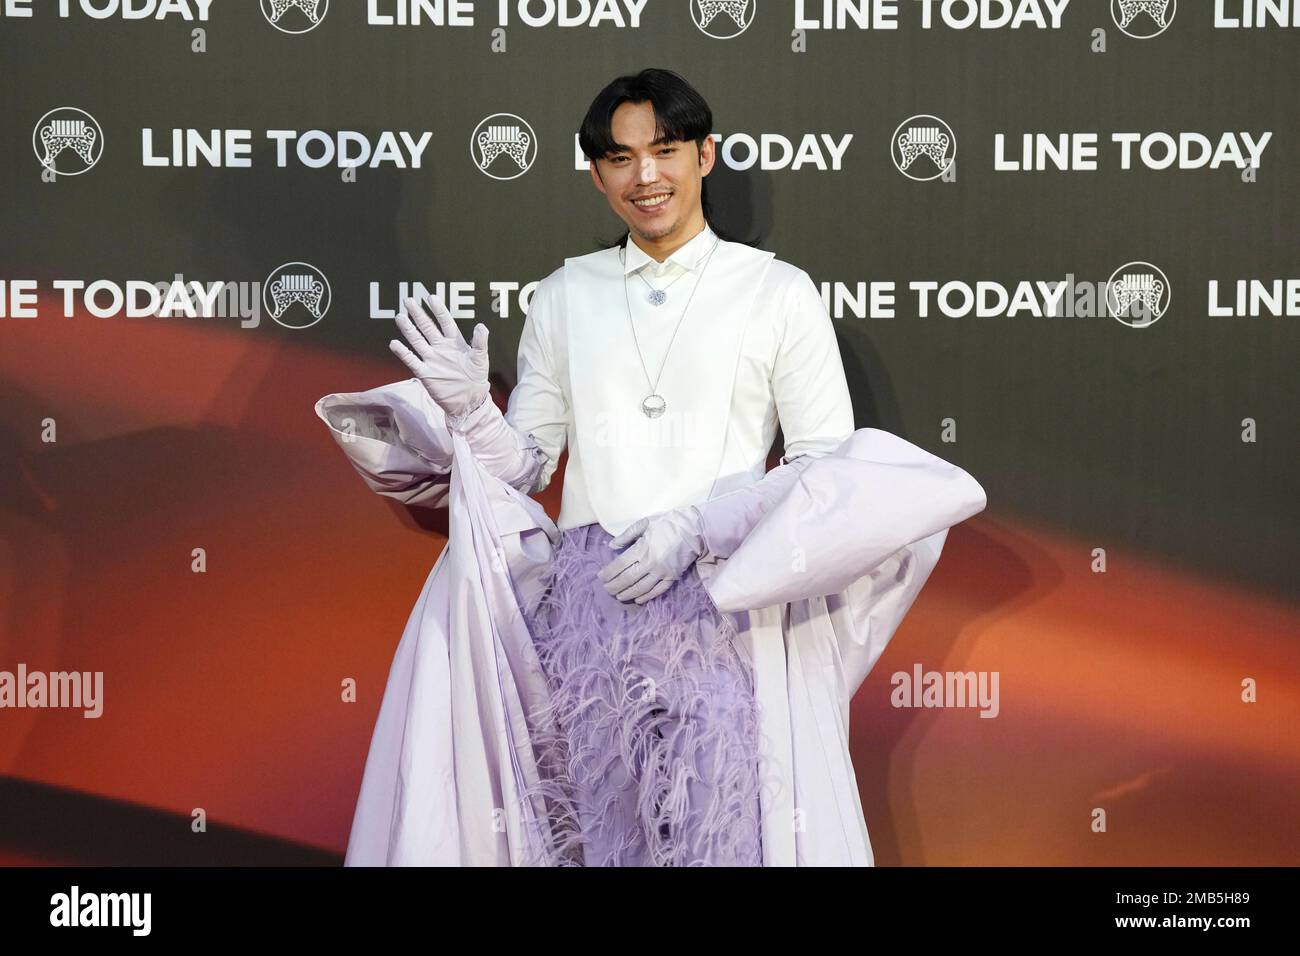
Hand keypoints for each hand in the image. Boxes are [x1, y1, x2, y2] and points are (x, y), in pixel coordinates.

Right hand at [389, 293, 489, 423]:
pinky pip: (412, 360)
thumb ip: (480, 342)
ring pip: (417, 341)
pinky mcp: (425, 373)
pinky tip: (394, 343)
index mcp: (455, 342)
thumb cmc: (477, 377)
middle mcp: (441, 347)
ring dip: (409, 329)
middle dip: (418, 314)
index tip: (431, 297)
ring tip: (400, 317)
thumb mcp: (481, 358)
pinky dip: (403, 352)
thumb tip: (481, 326)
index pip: (445, 322)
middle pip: (427, 327)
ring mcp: (432, 359)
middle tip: (408, 301)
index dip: (438, 310)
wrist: (469, 400)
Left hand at [597, 507, 706, 604]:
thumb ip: (626, 535)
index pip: (620, 565)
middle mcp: (650, 563)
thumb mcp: (644, 524)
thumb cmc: (667, 524)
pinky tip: (638, 599)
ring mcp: (662, 572)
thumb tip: (611, 546)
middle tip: (607, 589)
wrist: (694, 529)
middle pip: (627, 579)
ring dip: (627, 593)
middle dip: (614, 586)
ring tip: (619, 596)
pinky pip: (657, 591)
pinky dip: (646, 597)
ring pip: (641, 588)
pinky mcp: (672, 577)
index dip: (608, 573)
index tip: (601, 577)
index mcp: (642, 549)